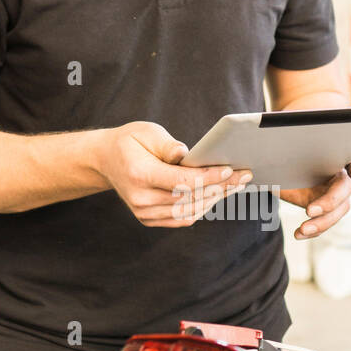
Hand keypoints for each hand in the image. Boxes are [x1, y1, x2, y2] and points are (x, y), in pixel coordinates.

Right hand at [91, 122, 251, 227]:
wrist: (105, 160)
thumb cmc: (130, 142)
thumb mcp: (146, 132)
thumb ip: (168, 145)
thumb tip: (190, 156)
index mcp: (139, 174)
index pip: (180, 181)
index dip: (207, 177)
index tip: (229, 169)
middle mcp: (141, 199)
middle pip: (189, 198)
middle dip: (220, 187)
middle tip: (244, 176)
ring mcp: (144, 213)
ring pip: (189, 211)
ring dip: (215, 199)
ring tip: (236, 185)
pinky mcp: (149, 219)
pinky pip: (182, 218)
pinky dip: (202, 207)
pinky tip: (218, 194)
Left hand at [279, 157, 350, 238]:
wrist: (277, 178)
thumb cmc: (281, 163)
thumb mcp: (276, 161)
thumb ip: (271, 161)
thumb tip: (254, 172)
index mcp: (331, 156)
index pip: (350, 157)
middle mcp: (338, 175)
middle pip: (346, 188)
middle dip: (330, 201)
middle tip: (309, 211)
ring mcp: (336, 194)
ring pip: (340, 210)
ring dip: (322, 223)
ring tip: (302, 229)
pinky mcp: (328, 210)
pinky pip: (326, 223)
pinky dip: (314, 231)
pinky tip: (298, 234)